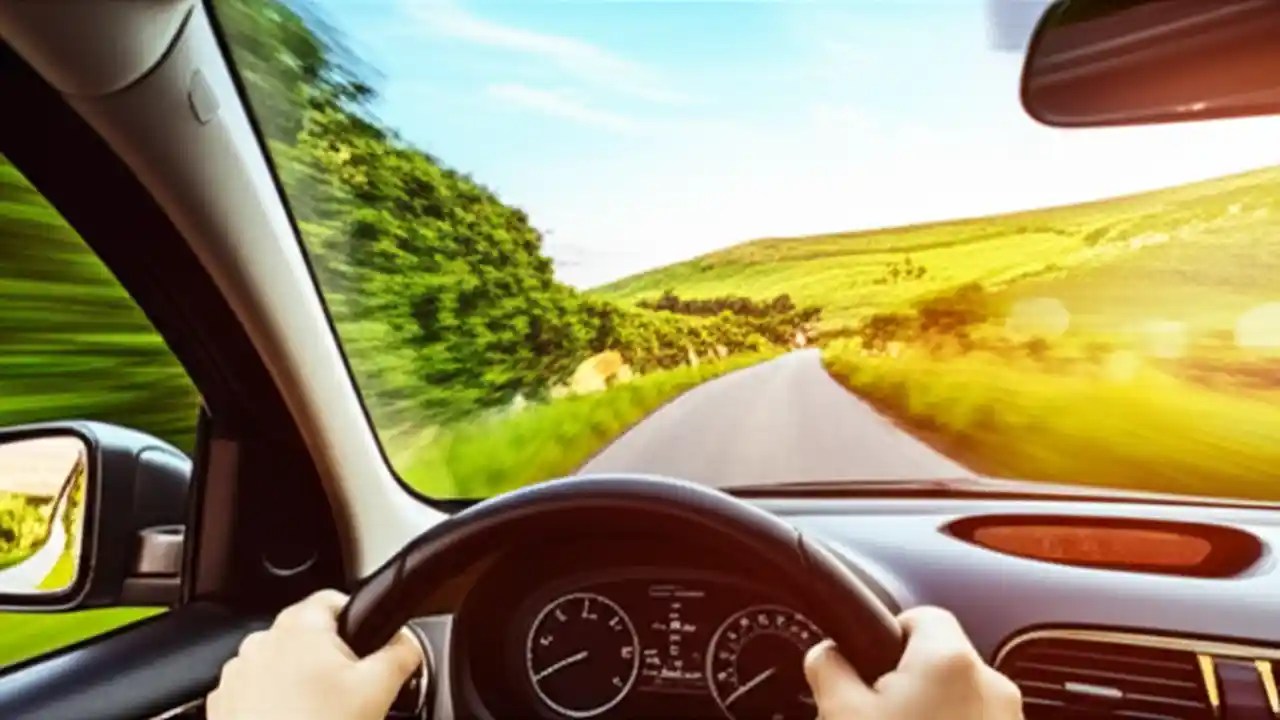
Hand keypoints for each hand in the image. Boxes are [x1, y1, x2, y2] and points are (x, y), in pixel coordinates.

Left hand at [207, 589, 422, 719]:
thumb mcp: (379, 689)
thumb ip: (401, 653)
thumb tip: (408, 643)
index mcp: (299, 626)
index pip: (335, 600)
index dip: (359, 622)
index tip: (368, 649)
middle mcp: (260, 642)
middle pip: (308, 637)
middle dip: (330, 660)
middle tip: (349, 695)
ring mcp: (236, 676)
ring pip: (281, 666)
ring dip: (299, 683)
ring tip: (319, 716)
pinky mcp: (224, 707)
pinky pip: (256, 694)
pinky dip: (274, 705)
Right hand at [804, 606, 1022, 718]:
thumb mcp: (842, 714)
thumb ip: (829, 667)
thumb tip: (826, 653)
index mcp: (949, 660)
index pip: (919, 615)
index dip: (886, 637)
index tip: (869, 667)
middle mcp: (993, 683)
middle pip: (941, 659)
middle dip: (909, 682)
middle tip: (879, 715)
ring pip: (962, 697)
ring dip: (935, 711)